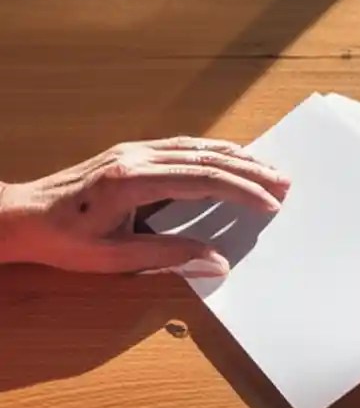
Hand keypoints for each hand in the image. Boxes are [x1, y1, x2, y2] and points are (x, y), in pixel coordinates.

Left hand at [0, 137, 288, 274]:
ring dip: (238, 158)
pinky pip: (183, 146)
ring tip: (270, 169)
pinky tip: (233, 158)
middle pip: (206, 158)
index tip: (270, 203)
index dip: (241, 191)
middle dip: (250, 170)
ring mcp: (135, 150)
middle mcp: (137, 157)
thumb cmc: (62, 241)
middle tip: (285, 182)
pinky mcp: (133, 151)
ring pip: (198, 147)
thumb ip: (170, 255)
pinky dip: (215, 152)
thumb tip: (218, 261)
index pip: (202, 181)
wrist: (20, 216)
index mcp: (132, 182)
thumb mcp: (115, 258)